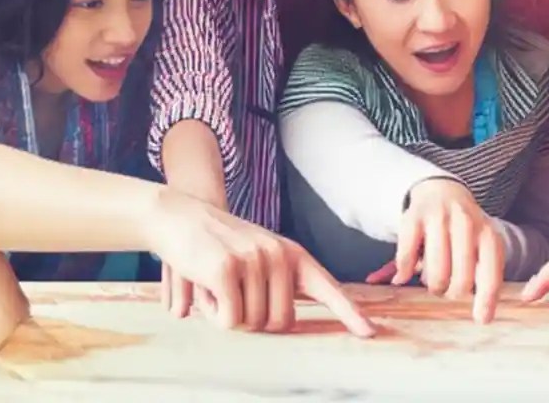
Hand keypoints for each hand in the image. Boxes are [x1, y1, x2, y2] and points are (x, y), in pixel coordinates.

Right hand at [147, 188, 376, 336]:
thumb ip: (277, 282)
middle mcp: (278, 256)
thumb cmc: (217, 244)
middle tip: (232, 294)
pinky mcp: (228, 270)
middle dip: (253, 320)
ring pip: (251, 323)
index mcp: (291, 254)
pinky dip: (214, 314)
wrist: (179, 216)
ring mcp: (255, 261)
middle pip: (281, 322)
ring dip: (228, 314)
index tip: (369, 331)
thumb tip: (285, 320)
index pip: (326, 287)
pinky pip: (229, 321)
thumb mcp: (257, 255)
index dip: (348, 312)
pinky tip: (205, 287)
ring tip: (216, 283)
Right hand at [376, 178, 502, 323]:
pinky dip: (405, 271)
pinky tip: (405, 275)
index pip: (490, 275)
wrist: (441, 190)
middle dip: (452, 292)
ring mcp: (439, 218)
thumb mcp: (482, 246)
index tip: (481, 320)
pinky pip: (407, 256)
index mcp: (488, 234)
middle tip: (447, 289)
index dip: (486, 301)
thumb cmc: (464, 230)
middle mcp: (466, 223)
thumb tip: (483, 318)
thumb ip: (483, 276)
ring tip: (431, 280)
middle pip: (461, 279)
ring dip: (432, 284)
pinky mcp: (414, 217)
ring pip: (436, 272)